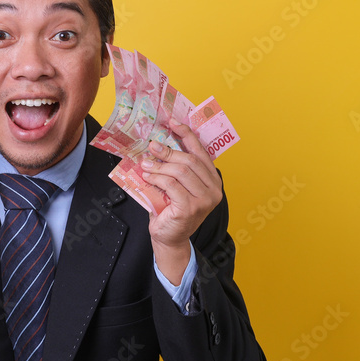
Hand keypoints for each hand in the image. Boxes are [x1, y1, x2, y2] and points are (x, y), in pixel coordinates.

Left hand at [140, 122, 222, 283]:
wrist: (168, 238)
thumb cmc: (170, 210)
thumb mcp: (175, 185)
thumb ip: (175, 168)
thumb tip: (158, 143)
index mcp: (213, 180)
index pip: (201, 152)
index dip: (187, 135)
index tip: (173, 122)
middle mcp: (214, 189)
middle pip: (190, 160)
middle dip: (169, 151)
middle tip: (152, 146)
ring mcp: (204, 200)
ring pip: (181, 171)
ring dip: (160, 165)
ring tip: (145, 163)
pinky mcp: (190, 208)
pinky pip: (172, 185)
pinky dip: (157, 178)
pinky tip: (147, 176)